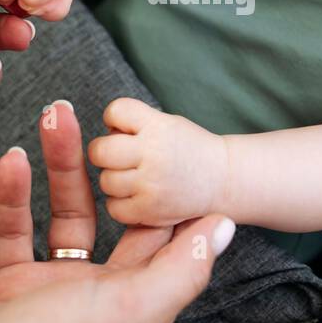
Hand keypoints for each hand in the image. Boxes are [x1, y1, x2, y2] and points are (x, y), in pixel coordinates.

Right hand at [0, 100, 234, 322]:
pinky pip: (15, 229)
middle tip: (103, 122)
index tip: (169, 145)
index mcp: (135, 302)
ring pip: (63, 214)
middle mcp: (98, 294)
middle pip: (112, 216)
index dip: (167, 190)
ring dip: (59, 167)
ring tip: (54, 117)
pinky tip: (12, 158)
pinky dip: (13, 194)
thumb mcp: (131, 309)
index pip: (163, 236)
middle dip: (110, 167)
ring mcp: (51, 288)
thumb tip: (224, 227)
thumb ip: (181, 268)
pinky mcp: (8, 284)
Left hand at [88, 98, 228, 226]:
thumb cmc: (187, 148)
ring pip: (106, 181)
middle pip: (100, 150)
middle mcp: (154, 153)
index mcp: (159, 126)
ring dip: (115, 180)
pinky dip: (121, 205)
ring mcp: (152, 184)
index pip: (115, 111)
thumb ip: (132, 124)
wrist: (222, 180)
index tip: (126, 128)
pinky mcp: (152, 211)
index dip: (115, 119)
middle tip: (122, 157)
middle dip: (105, 152)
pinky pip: (115, 208)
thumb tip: (99, 134)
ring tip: (136, 178)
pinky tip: (137, 197)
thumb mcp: (166, 122)